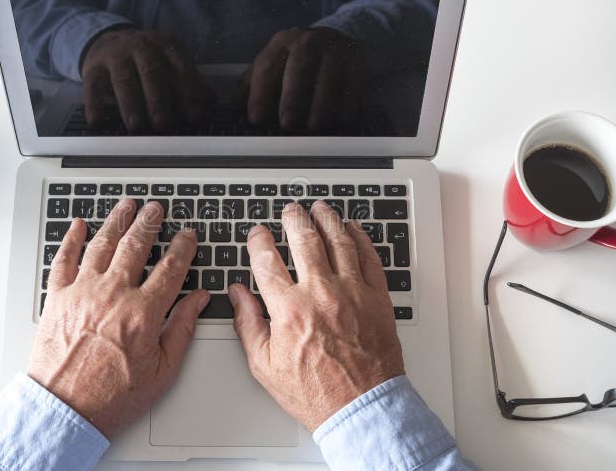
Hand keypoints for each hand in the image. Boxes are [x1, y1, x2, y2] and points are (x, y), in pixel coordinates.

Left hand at [28, 200, 209, 436]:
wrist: (64, 410)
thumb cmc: (111, 397)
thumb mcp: (162, 370)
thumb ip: (182, 328)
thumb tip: (198, 300)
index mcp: (143, 312)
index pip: (171, 267)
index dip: (183, 247)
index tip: (187, 236)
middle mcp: (113, 294)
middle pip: (136, 245)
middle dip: (150, 223)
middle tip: (156, 209)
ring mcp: (83, 292)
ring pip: (102, 244)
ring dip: (117, 220)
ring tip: (127, 205)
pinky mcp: (57, 298)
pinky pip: (64, 259)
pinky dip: (72, 239)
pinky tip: (78, 225)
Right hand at [81, 28, 214, 132]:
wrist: (108, 38)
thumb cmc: (146, 59)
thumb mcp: (168, 61)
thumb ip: (187, 81)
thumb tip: (208, 106)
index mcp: (166, 46)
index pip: (180, 67)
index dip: (189, 91)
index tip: (194, 116)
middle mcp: (141, 47)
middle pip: (152, 72)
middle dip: (159, 99)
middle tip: (164, 124)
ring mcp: (115, 56)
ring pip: (123, 79)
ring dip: (130, 104)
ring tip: (136, 126)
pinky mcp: (93, 67)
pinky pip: (92, 86)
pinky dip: (95, 104)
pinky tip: (98, 122)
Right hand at [228, 201, 403, 431]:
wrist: (361, 408)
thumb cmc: (315, 392)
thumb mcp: (265, 365)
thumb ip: (248, 324)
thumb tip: (238, 295)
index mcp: (289, 310)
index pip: (266, 261)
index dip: (258, 241)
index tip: (257, 234)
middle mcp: (321, 294)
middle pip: (304, 241)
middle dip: (294, 220)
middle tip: (290, 210)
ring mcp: (353, 293)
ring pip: (339, 242)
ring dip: (327, 220)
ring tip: (320, 208)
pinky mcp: (378, 299)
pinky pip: (370, 259)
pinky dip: (361, 239)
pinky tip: (354, 230)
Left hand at [235, 27, 363, 130]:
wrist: (334, 39)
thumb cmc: (296, 61)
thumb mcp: (273, 65)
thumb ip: (252, 85)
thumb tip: (236, 110)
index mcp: (281, 43)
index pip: (267, 67)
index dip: (260, 94)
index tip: (256, 119)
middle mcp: (307, 41)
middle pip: (299, 68)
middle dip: (292, 98)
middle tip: (287, 124)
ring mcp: (334, 48)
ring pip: (328, 76)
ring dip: (320, 104)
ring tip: (313, 126)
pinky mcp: (356, 58)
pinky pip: (352, 82)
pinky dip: (346, 103)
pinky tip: (339, 120)